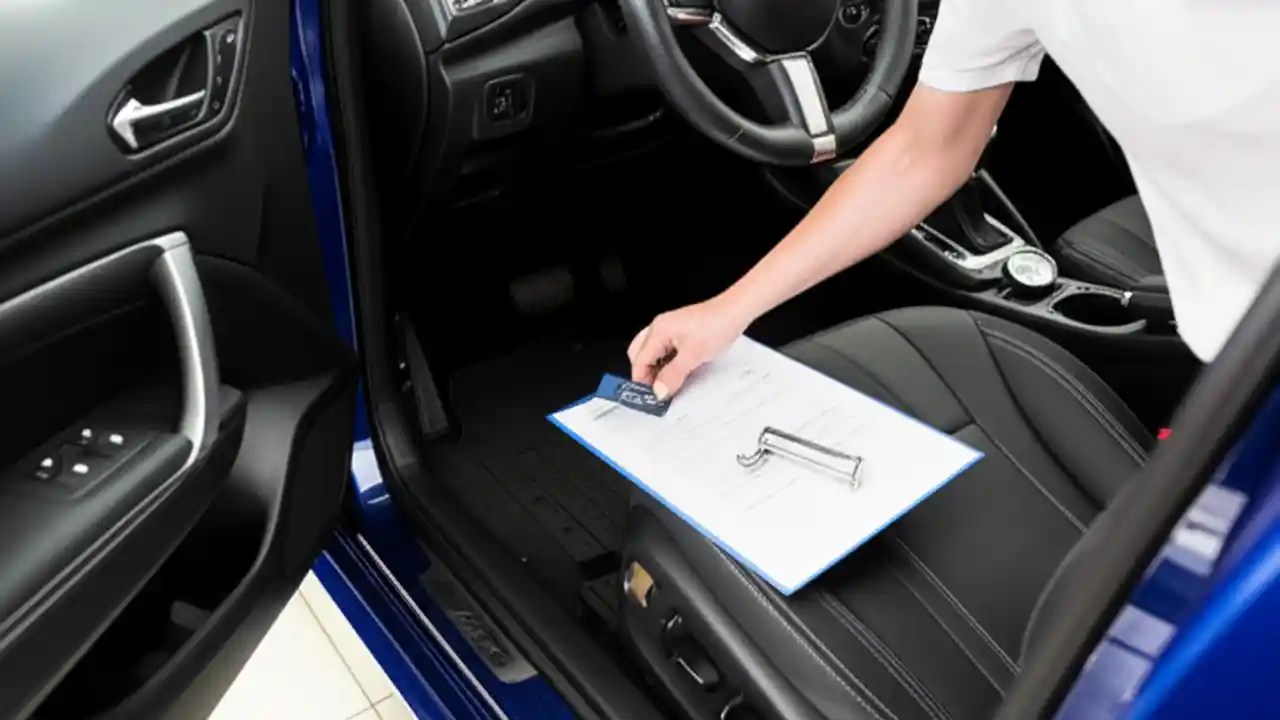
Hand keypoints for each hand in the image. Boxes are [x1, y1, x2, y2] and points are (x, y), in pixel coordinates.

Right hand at [628, 297, 750, 399]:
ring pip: (653, 354)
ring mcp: (670, 329)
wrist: (736, 311)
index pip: (639, 361)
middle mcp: (660, 328)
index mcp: (658, 330)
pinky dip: (668, 364)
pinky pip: (666, 351)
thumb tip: (659, 391)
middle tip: (656, 392)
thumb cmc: (717, 325)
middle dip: (645, 374)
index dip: (642, 381)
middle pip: (640, 356)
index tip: (650, 398)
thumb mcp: (693, 356)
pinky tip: (678, 373)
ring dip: (658, 370)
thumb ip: (673, 375)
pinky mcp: (680, 333)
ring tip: (668, 385)